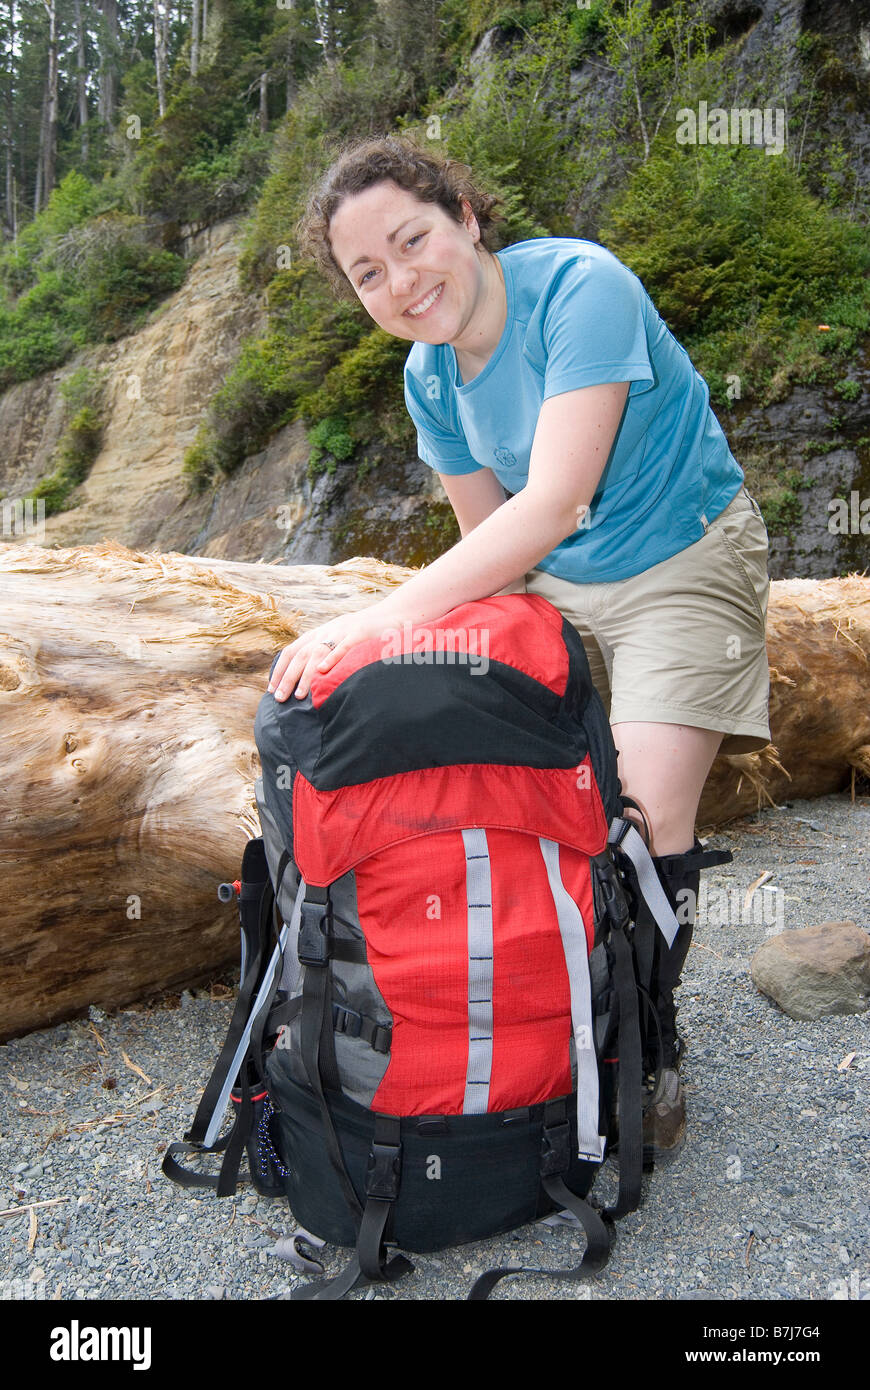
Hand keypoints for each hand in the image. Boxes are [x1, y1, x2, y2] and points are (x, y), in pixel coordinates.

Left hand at [267, 607, 388, 701]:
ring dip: (306, 674)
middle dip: (287, 677)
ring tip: (299, 694)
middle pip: (300, 654)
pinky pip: (344, 646)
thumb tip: (308, 678)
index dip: (280, 670)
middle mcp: (327, 630)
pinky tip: (322, 671)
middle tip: (280, 698)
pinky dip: (332, 658)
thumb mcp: (340, 639)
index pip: (292, 650)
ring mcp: (343, 631)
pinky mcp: (360, 633)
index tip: (271, 689)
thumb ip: (325, 653)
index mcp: (320, 632)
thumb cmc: (365, 633)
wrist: (391, 614)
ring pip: (317, 652)